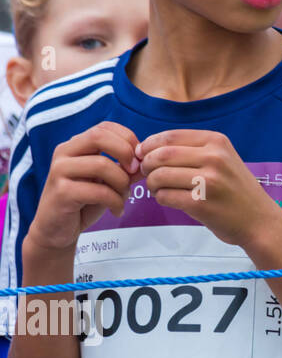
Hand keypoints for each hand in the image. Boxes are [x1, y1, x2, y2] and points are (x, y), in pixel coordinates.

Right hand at [27, 121, 139, 252]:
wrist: (57, 230)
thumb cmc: (84, 201)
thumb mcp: (109, 180)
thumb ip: (126, 167)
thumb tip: (147, 159)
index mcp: (75, 145)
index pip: (105, 127)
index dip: (128, 139)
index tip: (138, 159)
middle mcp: (64, 153)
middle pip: (99, 136)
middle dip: (125, 153)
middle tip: (135, 172)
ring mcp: (59, 171)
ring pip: (101, 164)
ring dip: (122, 183)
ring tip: (124, 197)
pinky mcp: (61, 192)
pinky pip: (98, 191)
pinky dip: (115, 202)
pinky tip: (117, 211)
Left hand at [136, 130, 280, 248]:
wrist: (258, 219)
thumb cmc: (234, 189)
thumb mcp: (222, 159)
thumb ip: (191, 150)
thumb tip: (144, 149)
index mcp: (217, 142)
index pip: (169, 136)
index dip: (148, 146)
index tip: (143, 156)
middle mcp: (214, 157)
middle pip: (160, 155)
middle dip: (146, 165)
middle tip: (148, 174)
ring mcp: (209, 181)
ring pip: (159, 176)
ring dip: (152, 184)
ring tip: (159, 189)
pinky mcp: (201, 204)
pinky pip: (165, 196)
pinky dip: (161, 198)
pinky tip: (170, 199)